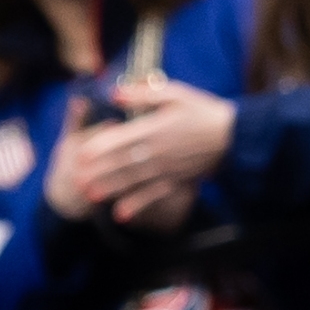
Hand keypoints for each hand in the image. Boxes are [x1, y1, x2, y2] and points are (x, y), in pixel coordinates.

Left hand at [55, 76, 236, 224]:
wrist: (234, 135)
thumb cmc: (202, 111)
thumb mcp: (175, 94)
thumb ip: (142, 94)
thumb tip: (113, 93)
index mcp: (154, 128)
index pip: (121, 139)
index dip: (99, 147)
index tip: (80, 154)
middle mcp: (157, 151)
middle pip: (122, 163)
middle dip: (97, 172)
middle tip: (75, 179)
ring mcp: (166, 169)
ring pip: (133, 181)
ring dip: (110, 189)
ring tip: (89, 196)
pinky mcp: (176, 181)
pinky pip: (153, 196)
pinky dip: (137, 205)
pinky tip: (120, 215)